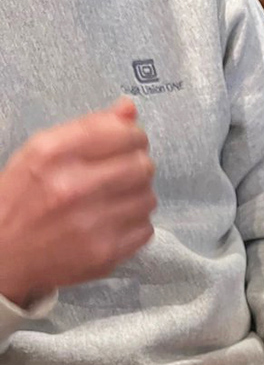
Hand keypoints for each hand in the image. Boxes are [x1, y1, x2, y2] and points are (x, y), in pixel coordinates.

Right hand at [0, 98, 155, 308]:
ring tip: (116, 199)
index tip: (131, 140)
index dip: (133, 134)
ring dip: (138, 196)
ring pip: (148, 198)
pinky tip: (114, 222)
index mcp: (52, 154)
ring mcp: (92, 224)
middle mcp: (72, 187)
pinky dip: (135, 224)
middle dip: (138, 165)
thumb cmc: (23, 199)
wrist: (6, 254)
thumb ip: (88, 128)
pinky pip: (146, 229)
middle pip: (141, 165)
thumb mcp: (41, 153)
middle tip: (126, 172)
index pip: (119, 131)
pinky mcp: (106, 253)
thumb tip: (129, 109)